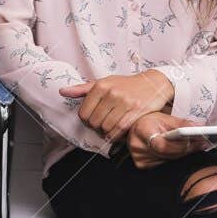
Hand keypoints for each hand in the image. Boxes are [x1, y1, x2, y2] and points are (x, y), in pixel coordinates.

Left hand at [60, 70, 174, 141]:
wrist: (154, 83)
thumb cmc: (126, 84)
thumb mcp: (104, 82)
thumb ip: (83, 89)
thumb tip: (62, 91)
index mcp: (101, 86)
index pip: (84, 113)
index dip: (86, 121)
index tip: (92, 121)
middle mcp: (112, 94)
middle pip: (94, 122)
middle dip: (96, 128)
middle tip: (101, 126)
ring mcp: (125, 103)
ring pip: (107, 127)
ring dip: (106, 133)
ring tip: (109, 129)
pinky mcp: (137, 111)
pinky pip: (121, 130)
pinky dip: (117, 135)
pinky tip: (118, 131)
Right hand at [126, 110, 205, 168]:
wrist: (137, 127)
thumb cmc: (151, 121)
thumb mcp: (166, 118)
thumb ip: (183, 123)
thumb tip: (200, 129)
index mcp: (142, 129)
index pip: (162, 145)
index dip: (179, 146)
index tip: (192, 141)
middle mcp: (137, 144)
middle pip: (168, 153)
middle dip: (186, 149)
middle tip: (201, 143)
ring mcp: (138, 156)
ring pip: (168, 160)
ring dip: (181, 154)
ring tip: (190, 145)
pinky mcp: (141, 164)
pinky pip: (163, 164)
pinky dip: (172, 158)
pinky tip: (174, 151)